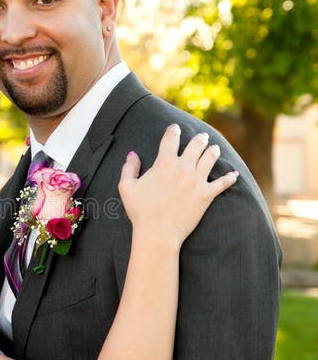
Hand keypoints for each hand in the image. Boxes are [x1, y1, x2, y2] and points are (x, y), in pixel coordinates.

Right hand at [119, 124, 238, 248]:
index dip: (173, 130)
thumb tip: (133, 154)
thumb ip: (129, 167)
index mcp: (164, 163)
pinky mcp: (206, 195)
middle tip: (202, 136)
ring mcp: (197, 181)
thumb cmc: (140, 210)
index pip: (171, 139)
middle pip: (196, 145)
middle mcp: (183, 167)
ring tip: (214, 148)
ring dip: (213, 150)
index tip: (175, 128)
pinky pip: (223, 183)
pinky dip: (230, 178)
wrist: (158, 232)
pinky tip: (234, 174)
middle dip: (199, 138)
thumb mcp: (126, 187)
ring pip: (211, 158)